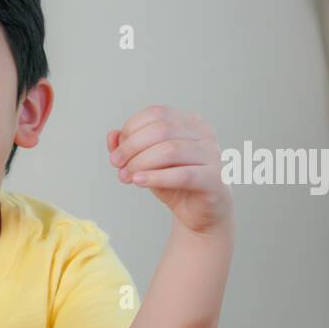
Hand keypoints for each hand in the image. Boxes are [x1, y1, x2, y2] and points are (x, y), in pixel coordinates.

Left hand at [107, 106, 232, 234]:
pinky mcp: (215, 179)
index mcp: (188, 122)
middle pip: (161, 130)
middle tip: (117, 165)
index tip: (116, 153)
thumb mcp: (145, 163)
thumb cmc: (172, 183)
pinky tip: (139, 182)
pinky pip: (183, 175)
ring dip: (141, 163)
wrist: (197, 213)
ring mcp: (213, 155)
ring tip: (126, 177)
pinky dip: (156, 177)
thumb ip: (128, 148)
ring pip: (171, 150)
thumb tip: (112, 135)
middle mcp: (204, 133)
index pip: (155, 114)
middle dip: (132, 147)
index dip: (130, 131)